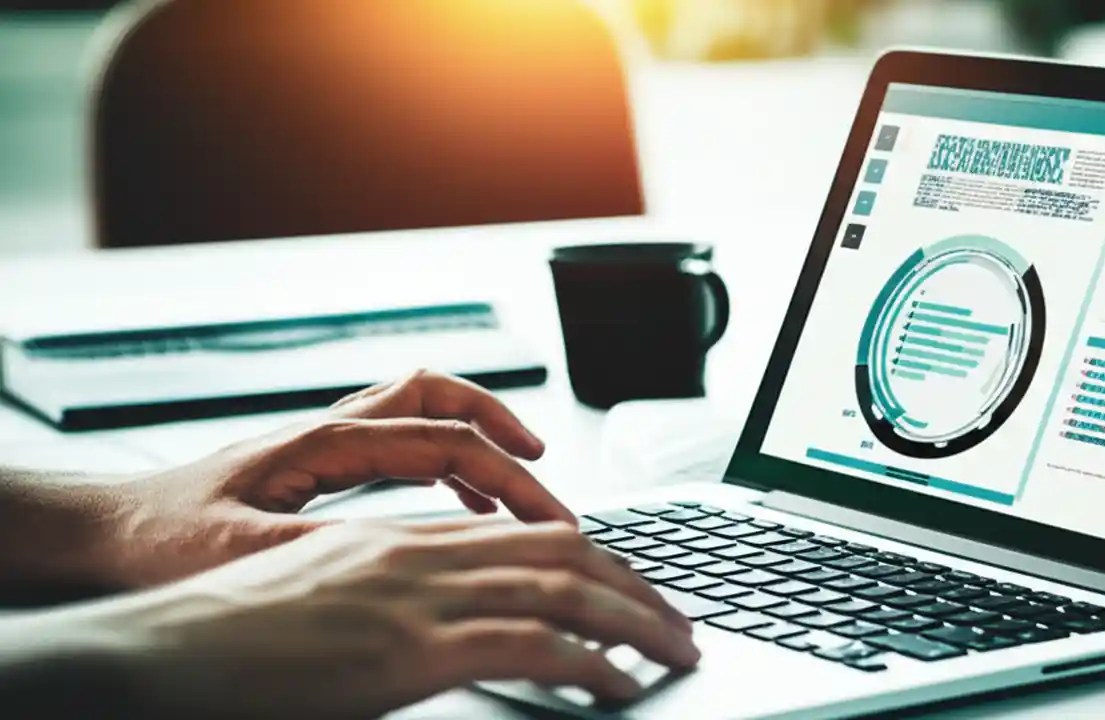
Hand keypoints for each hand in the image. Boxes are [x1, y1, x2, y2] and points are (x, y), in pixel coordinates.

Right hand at [78, 519, 698, 716]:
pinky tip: (621, 682)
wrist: (161, 651)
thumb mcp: (325, 604)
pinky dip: (590, 660)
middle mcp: (421, 552)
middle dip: (632, 585)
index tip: (628, 586)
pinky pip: (532, 642)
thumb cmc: (229, 638)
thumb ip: (391, 607)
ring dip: (634, 618)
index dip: (590, 557)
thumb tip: (436, 632)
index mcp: (401, 540)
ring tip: (676, 648)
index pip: (523, 533)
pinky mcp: (412, 647)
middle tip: (675, 619)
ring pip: (564, 587)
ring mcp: (420, 595)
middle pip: (560, 551)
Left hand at [95, 370, 571, 587]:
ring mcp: (328, 441)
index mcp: (326, 443)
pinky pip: (403, 442)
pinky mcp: (321, 463)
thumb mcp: (248, 553)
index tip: (546, 513)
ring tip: (517, 481)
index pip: (444, 443)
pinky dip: (446, 461)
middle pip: (442, 397)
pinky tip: (457, 501)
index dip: (507, 476)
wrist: (110, 530)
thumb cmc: (163, 539)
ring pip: (424, 410)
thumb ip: (329, 545)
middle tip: (544, 469)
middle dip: (504, 428)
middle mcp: (333, 429)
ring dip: (479, 436)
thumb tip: (411, 551)